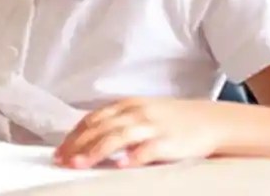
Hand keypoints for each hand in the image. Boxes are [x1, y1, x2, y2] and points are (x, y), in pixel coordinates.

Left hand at [54, 98, 225, 168]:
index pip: (92, 120)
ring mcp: (152, 126)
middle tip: (62, 161)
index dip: (73, 136)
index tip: (59, 151)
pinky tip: (121, 165)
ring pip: (118, 136)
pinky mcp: (169, 140)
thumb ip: (116, 122)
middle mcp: (136, 112)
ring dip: (96, 151)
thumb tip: (86, 139)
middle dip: (78, 145)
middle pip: (100, 128)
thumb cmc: (171, 119)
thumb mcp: (140, 113)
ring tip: (81, 164)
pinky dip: (134, 156)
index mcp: (126, 105)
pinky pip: (148, 148)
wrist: (209, 120)